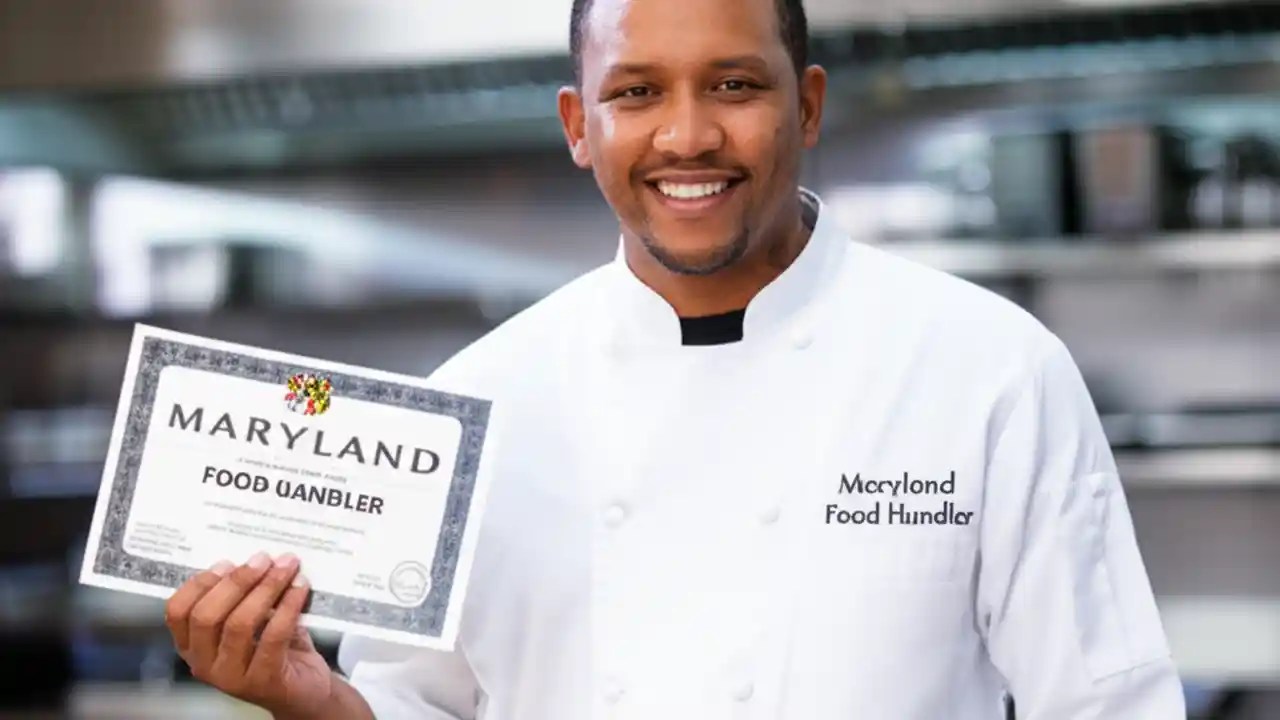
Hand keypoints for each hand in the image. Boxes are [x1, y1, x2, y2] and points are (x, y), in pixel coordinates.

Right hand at [164, 552, 332, 717]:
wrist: (304, 688)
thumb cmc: (274, 648)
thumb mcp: (250, 620)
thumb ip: (242, 596)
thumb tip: (253, 559)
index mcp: (192, 646)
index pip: (177, 612)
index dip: (199, 583)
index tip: (227, 562)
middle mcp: (204, 664)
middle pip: (206, 616)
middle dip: (236, 581)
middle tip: (262, 559)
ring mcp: (231, 676)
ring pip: (239, 624)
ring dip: (266, 588)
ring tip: (286, 568)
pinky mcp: (263, 681)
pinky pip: (274, 635)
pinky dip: (288, 606)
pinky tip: (300, 588)